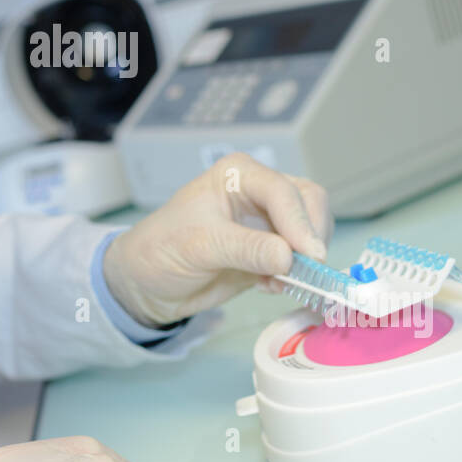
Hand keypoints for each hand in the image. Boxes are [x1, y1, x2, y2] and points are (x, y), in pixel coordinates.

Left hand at [102, 152, 332, 327]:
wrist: (149, 283)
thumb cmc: (162, 250)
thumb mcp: (199, 246)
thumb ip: (245, 249)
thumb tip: (290, 257)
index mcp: (239, 175)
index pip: (282, 191)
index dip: (300, 222)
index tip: (309, 255)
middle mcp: (259, 191)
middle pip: (308, 202)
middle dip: (311, 236)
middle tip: (306, 271)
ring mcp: (268, 220)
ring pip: (312, 229)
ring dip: (306, 259)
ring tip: (279, 281)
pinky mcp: (272, 249)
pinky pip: (302, 258)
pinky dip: (297, 274)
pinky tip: (270, 286)